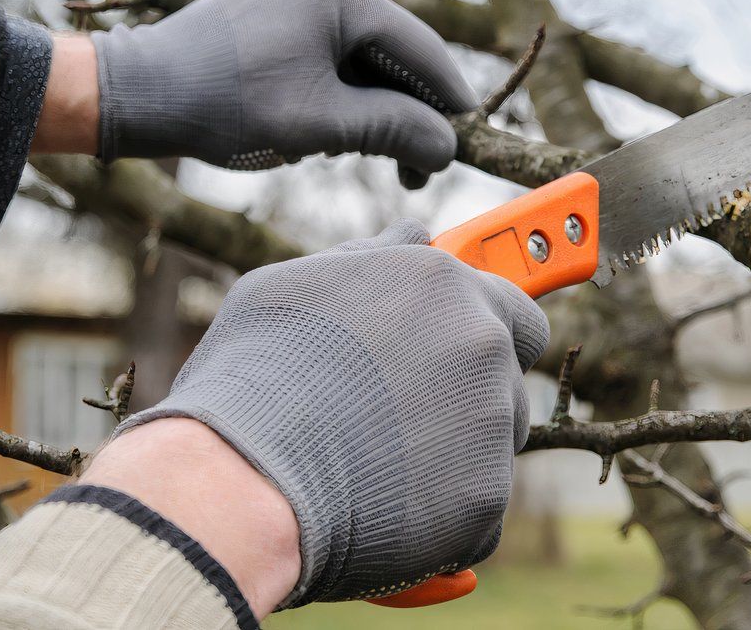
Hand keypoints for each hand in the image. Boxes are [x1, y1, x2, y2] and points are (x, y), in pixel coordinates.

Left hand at [90, 0, 475, 187]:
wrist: (140, 93)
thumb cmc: (224, 103)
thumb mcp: (321, 125)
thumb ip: (393, 130)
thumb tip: (448, 146)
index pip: (420, 48)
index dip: (449, 102)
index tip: (470, 145)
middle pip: (393, 50)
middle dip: (405, 111)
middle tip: (412, 171)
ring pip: (364, 54)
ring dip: (374, 105)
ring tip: (363, 153)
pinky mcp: (277, 7)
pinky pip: (332, 48)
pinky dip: (343, 90)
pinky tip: (335, 130)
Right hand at [114, 219, 549, 606]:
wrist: (240, 480)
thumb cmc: (251, 378)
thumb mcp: (293, 288)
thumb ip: (369, 257)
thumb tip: (414, 234)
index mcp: (440, 284)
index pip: (510, 303)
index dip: (485, 329)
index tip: (458, 353)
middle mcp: (480, 343)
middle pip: (509, 374)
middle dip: (474, 393)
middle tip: (406, 417)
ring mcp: (490, 421)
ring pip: (495, 442)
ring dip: (457, 454)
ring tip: (376, 465)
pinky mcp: (485, 496)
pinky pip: (480, 509)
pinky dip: (443, 517)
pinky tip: (382, 510)